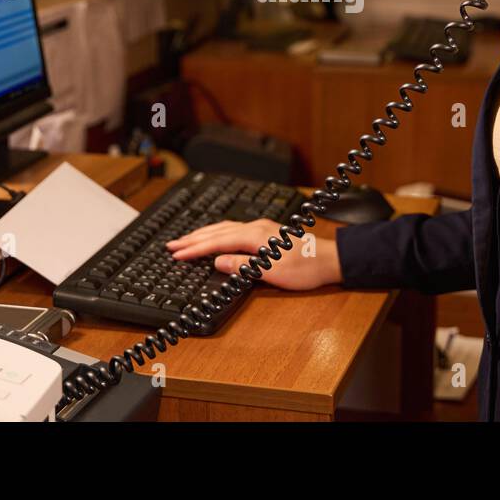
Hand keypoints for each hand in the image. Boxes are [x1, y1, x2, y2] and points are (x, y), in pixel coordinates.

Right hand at [166, 219, 341, 290]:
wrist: (329, 260)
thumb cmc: (306, 268)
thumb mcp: (273, 272)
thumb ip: (243, 266)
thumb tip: (218, 261)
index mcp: (255, 236)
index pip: (217, 242)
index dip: (195, 249)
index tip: (176, 254)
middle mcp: (256, 228)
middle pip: (217, 231)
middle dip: (192, 238)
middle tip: (171, 244)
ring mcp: (261, 228)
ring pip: (224, 227)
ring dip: (203, 234)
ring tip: (185, 239)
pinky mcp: (265, 232)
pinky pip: (233, 228)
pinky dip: (217, 232)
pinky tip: (214, 235)